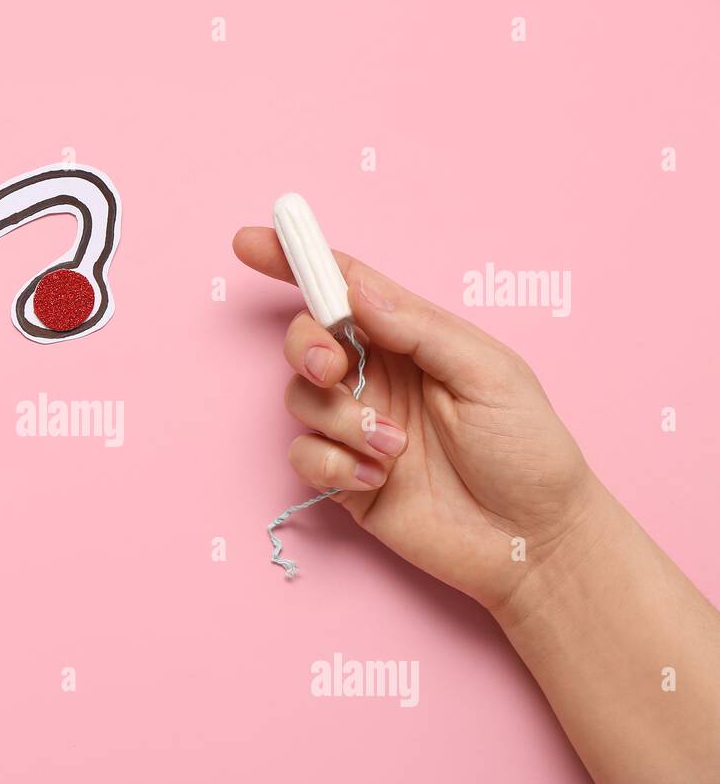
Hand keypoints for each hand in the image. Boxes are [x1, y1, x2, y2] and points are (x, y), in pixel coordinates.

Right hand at [234, 227, 608, 614]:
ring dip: (339, 419)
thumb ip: (418, 327)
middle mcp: (378, 378)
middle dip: (306, 348)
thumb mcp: (488, 372)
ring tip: (393, 448)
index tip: (249, 242)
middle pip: (306, 340)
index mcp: (412, 339)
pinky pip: (303, 456)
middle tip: (332, 370)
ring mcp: (357, 429)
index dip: (295, 261)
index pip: (344, 288)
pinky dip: (334, 466)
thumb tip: (356, 291)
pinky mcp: (344, 479)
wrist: (533, 541)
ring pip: (300, 399)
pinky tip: (379, 480)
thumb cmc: (528, 451)